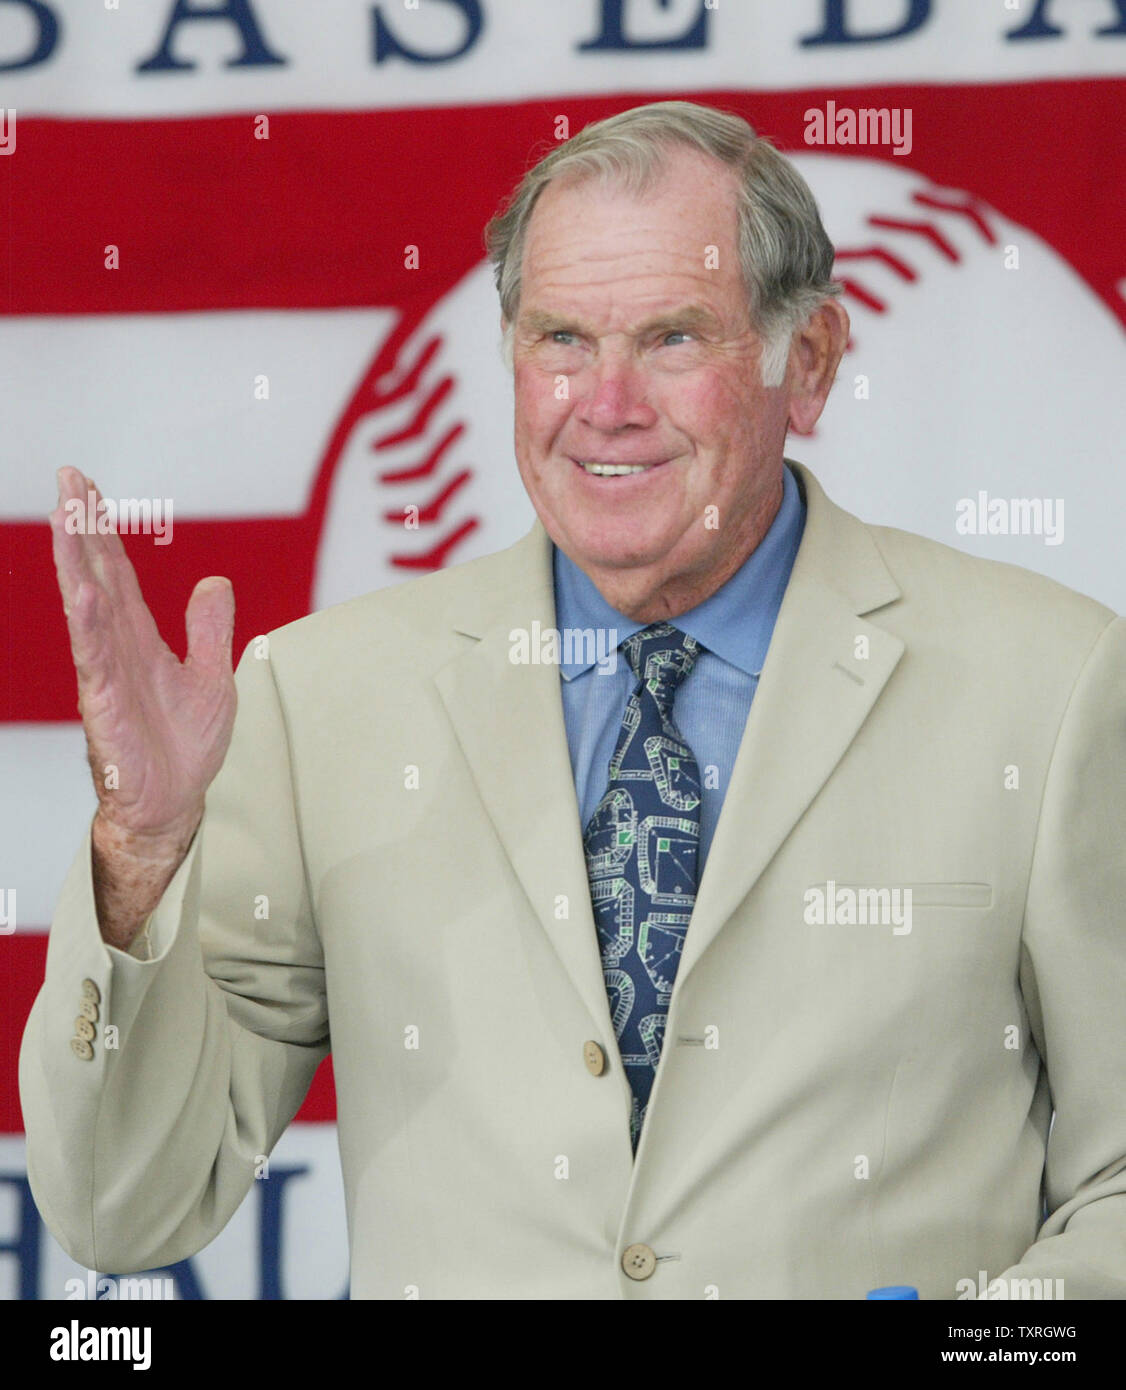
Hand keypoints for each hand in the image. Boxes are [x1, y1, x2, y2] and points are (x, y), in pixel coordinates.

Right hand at [50, 467, 237, 941]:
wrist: (173, 804)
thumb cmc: (184, 748)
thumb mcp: (213, 678)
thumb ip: (209, 630)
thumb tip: (215, 582)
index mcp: (139, 639)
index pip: (116, 573)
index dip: (103, 531)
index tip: (86, 488)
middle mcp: (116, 648)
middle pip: (95, 575)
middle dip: (81, 527)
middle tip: (68, 478)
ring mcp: (107, 673)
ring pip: (87, 606)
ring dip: (76, 561)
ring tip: (67, 514)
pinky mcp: (106, 704)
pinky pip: (94, 656)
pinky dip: (88, 623)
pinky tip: (83, 589)